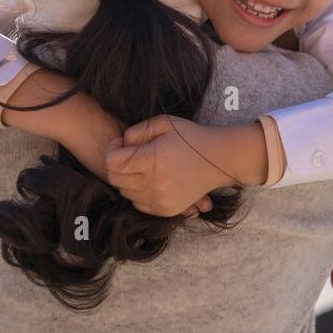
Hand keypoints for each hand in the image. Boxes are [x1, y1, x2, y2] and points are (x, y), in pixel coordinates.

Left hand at [105, 115, 251, 217]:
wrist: (219, 159)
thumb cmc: (192, 137)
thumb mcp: (164, 122)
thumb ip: (137, 131)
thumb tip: (121, 144)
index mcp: (154, 159)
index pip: (114, 162)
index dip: (112, 149)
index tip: (121, 143)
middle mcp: (155, 183)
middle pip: (116, 179)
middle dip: (117, 165)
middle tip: (129, 154)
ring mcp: (160, 199)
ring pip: (125, 193)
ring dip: (128, 179)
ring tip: (142, 166)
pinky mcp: (166, 209)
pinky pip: (138, 204)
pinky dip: (139, 193)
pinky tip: (151, 180)